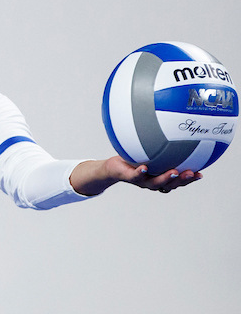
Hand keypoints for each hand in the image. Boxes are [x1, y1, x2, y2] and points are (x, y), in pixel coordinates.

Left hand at [70, 155, 201, 195]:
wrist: (111, 168)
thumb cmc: (133, 159)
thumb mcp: (150, 152)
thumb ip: (162, 146)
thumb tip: (176, 129)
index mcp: (160, 177)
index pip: (177, 181)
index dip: (189, 180)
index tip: (201, 174)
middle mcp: (152, 181)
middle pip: (170, 184)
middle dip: (182, 180)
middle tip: (192, 173)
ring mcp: (140, 180)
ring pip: (154, 182)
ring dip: (165, 178)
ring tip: (174, 171)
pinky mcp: (127, 176)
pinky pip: (134, 176)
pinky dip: (140, 173)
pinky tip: (145, 167)